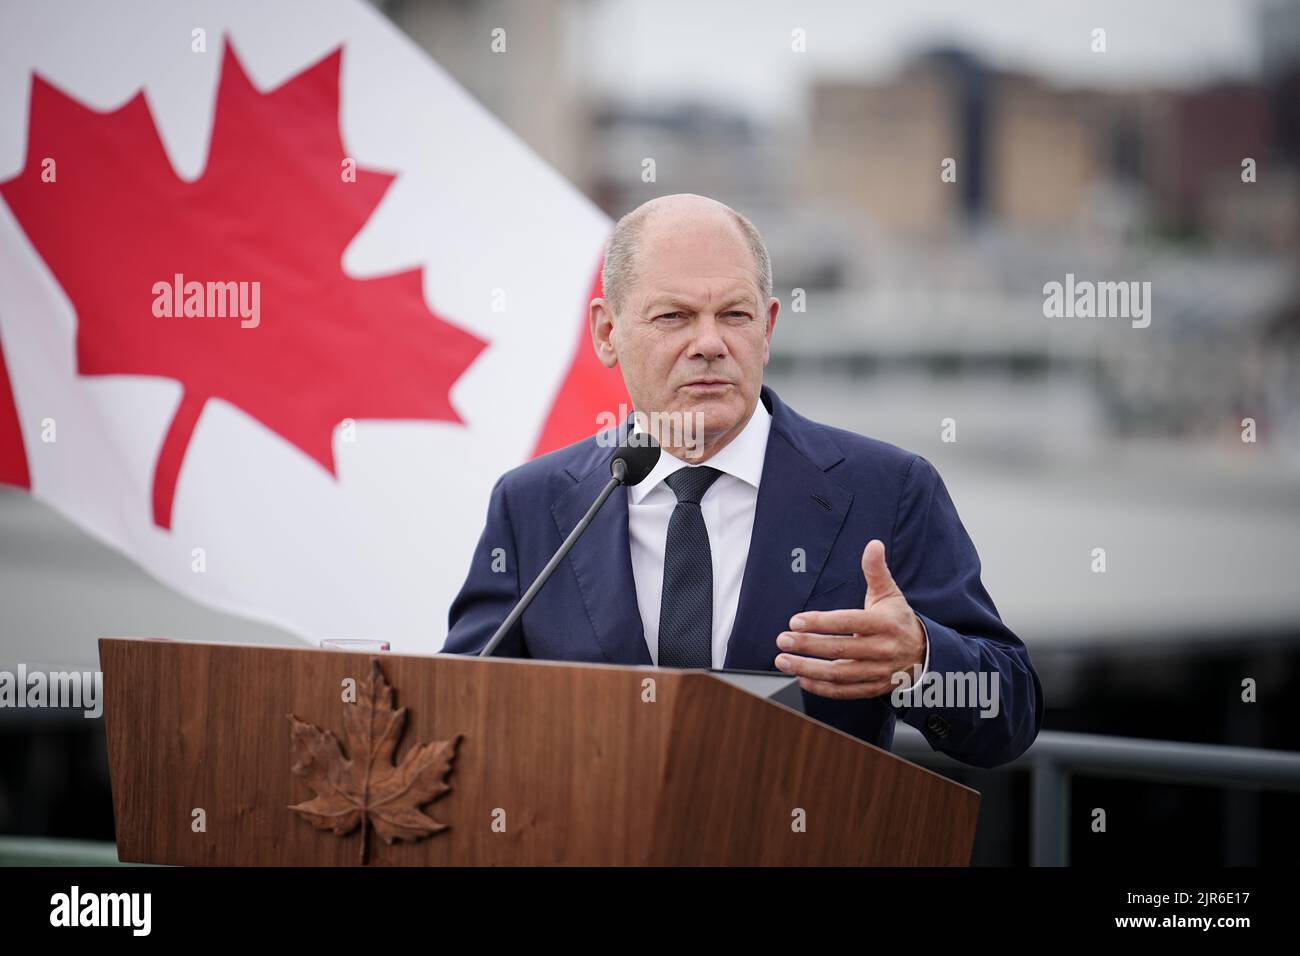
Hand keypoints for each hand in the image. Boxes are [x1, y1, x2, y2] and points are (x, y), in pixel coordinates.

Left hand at [773, 539, 926, 699]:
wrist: (924, 653)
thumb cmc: (898, 619)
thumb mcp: (890, 593)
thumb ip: (876, 570)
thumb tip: (873, 544)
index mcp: (885, 624)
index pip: (848, 622)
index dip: (820, 622)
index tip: (795, 621)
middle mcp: (882, 649)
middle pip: (840, 649)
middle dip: (807, 645)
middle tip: (782, 640)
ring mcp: (878, 672)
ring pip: (840, 673)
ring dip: (808, 669)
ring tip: (783, 661)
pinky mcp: (873, 688)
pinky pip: (845, 691)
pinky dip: (822, 688)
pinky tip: (802, 679)